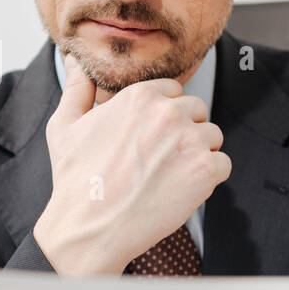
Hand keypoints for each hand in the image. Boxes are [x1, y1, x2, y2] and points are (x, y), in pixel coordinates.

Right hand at [33, 53, 230, 275]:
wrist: (89, 227)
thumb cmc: (74, 179)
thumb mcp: (65, 126)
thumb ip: (76, 88)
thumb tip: (75, 62)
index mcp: (139, 96)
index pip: (174, 91)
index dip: (164, 114)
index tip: (151, 137)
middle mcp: (168, 112)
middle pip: (197, 111)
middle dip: (184, 132)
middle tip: (160, 160)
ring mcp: (190, 140)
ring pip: (213, 137)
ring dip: (197, 154)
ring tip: (169, 176)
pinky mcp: (205, 170)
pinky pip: (223, 165)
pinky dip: (208, 179)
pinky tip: (180, 190)